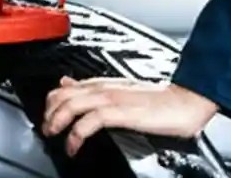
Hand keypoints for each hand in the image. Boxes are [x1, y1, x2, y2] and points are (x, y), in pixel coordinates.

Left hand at [42, 77, 217, 155]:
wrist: (184, 101)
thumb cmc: (159, 100)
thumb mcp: (121, 91)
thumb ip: (94, 89)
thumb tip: (69, 84)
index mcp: (102, 84)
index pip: (64, 88)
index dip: (50, 104)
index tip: (47, 118)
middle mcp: (103, 88)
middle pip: (62, 95)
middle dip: (48, 114)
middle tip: (46, 130)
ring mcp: (111, 99)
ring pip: (71, 105)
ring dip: (57, 122)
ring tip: (53, 136)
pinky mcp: (120, 112)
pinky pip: (89, 121)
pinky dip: (76, 135)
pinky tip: (74, 146)